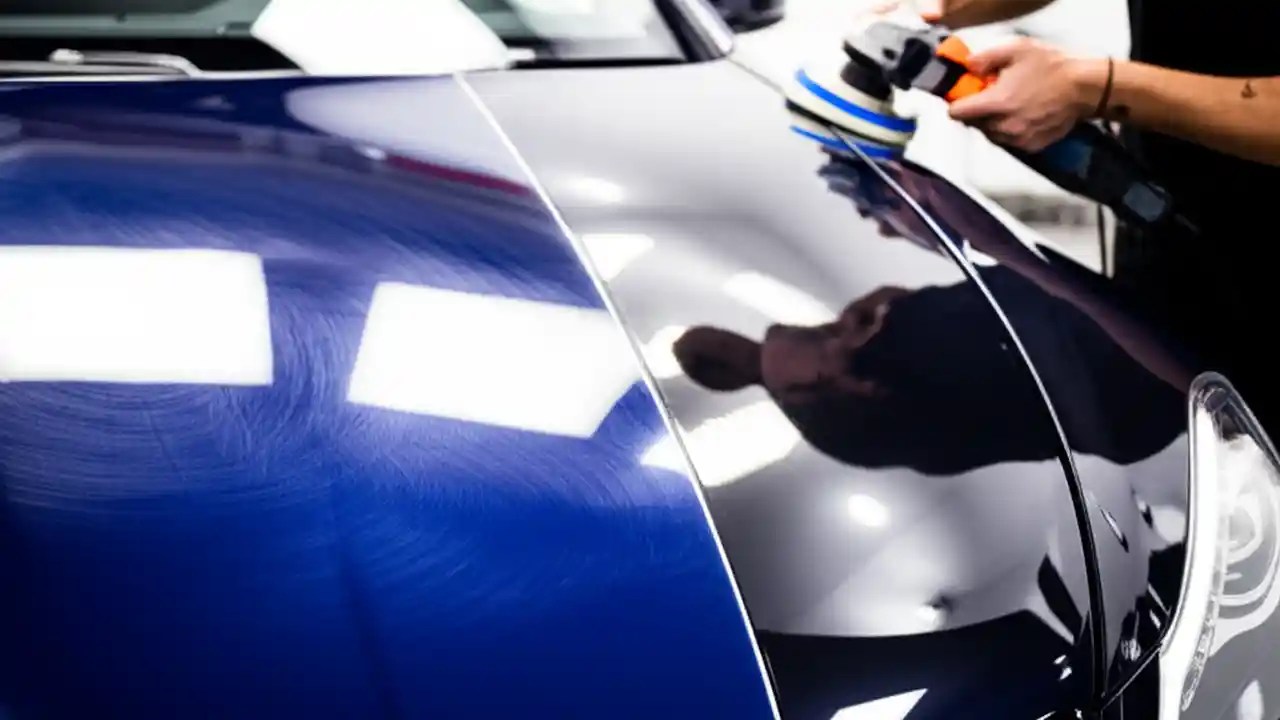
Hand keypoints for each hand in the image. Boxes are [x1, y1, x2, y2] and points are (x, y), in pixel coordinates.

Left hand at [948, 38, 1104, 151]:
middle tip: (990, 96)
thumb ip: (985, 58)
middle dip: (977, 111)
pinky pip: (1008, 142)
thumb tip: (967, 68)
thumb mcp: (1016, 49)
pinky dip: (1009, 131)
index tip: (964, 96)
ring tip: (1008, 106)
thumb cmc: (1052, 66)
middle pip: (973, 124)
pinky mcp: (1030, 147)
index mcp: (996, 103)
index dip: (957, 103)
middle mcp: (1003, 126)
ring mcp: (1017, 140)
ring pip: (990, 134)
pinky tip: (1021, 116)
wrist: (1085, 88)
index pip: (957, 113)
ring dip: (992, 122)